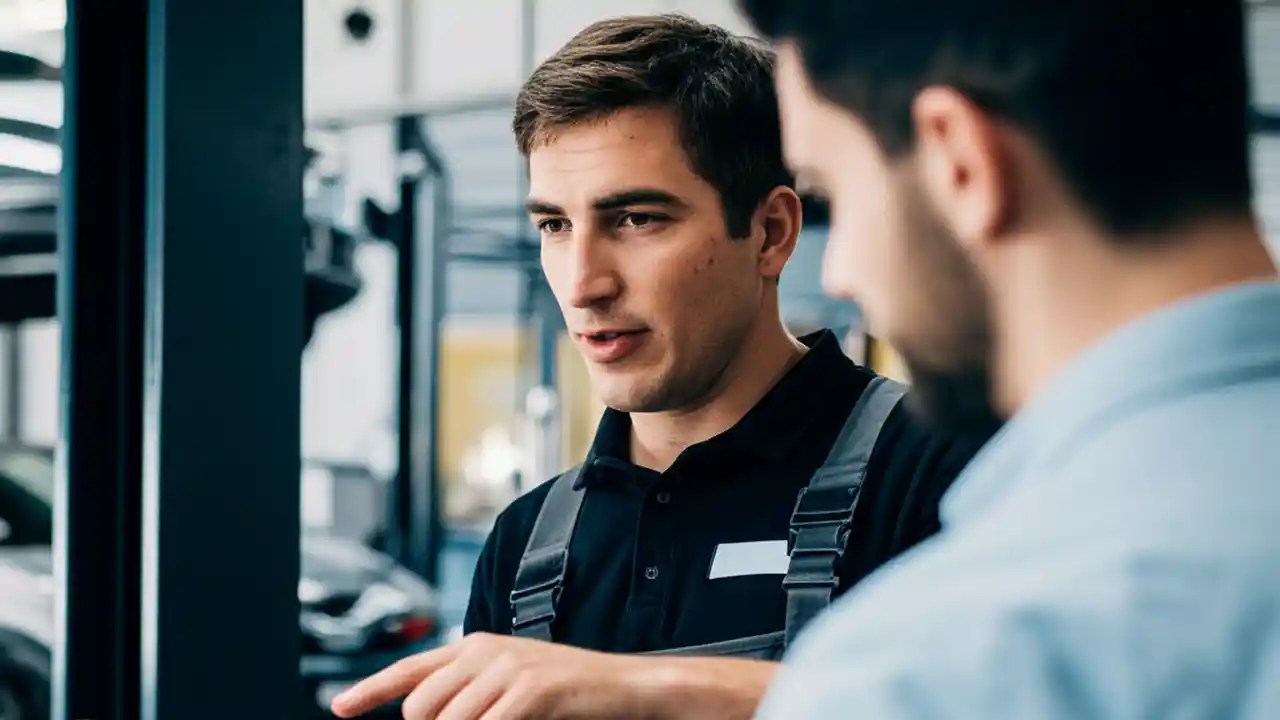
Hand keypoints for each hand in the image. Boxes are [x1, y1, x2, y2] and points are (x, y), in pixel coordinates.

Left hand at [329, 632, 651, 719]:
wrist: (622, 685)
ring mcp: (508, 668)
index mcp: (474, 646)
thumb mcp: (508, 682)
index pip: (410, 669)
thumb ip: (466, 693)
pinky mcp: (531, 689)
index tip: (339, 708)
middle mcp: (484, 651)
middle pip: (422, 707)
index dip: (370, 690)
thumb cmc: (565, 691)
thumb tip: (424, 714)